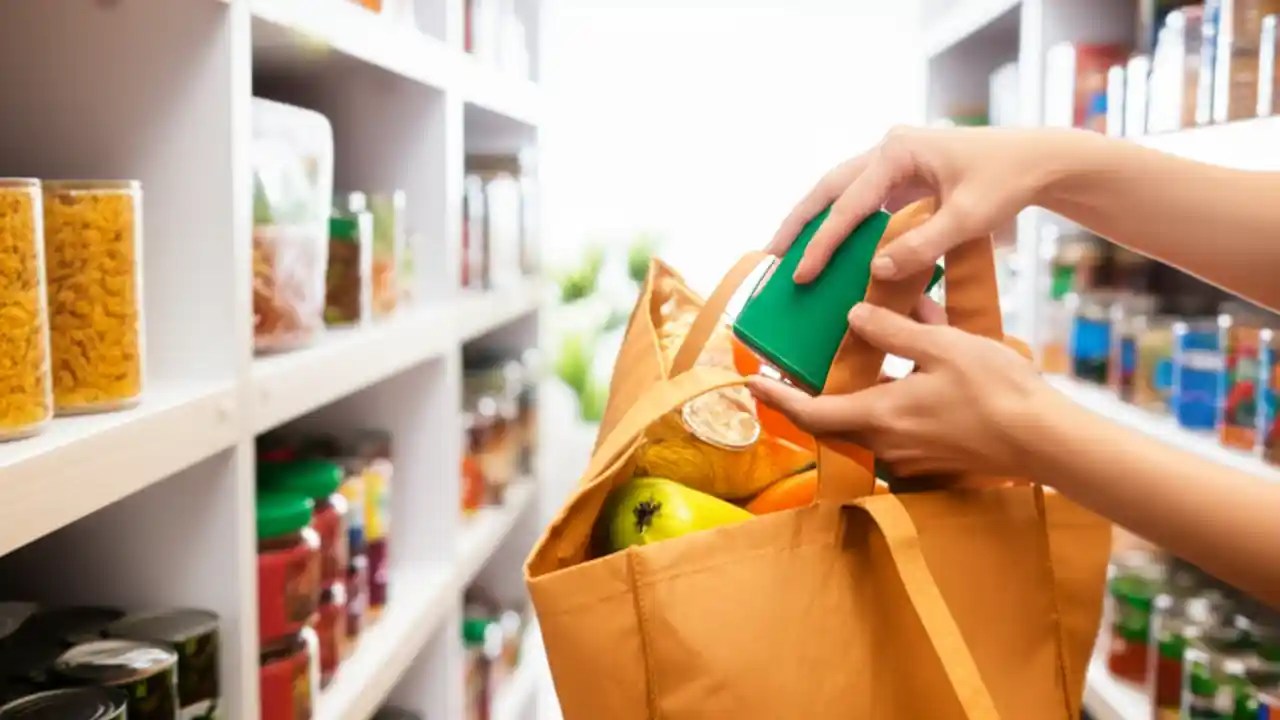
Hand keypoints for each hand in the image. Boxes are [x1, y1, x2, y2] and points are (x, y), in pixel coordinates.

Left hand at [747, 303, 1056, 477]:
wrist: (1046, 440)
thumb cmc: (997, 391)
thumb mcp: (942, 345)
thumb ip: (893, 329)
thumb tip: (854, 317)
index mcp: (880, 416)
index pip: (811, 413)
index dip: (779, 398)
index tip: (753, 384)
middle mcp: (887, 444)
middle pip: (831, 424)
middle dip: (806, 401)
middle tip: (787, 376)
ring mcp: (910, 457)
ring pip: (863, 428)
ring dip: (851, 399)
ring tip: (852, 366)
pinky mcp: (932, 459)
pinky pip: (893, 432)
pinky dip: (884, 405)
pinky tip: (903, 378)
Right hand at [768, 126, 1075, 282]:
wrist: (1036, 160)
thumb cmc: (1005, 183)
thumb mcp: (967, 219)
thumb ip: (921, 246)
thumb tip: (876, 272)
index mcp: (897, 152)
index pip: (848, 205)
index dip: (822, 244)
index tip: (801, 275)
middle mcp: (887, 150)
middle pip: (828, 188)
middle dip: (799, 223)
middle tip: (772, 257)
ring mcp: (892, 159)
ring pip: (839, 190)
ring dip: (813, 219)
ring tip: (787, 251)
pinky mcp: (901, 173)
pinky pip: (860, 198)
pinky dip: (840, 220)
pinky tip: (827, 243)